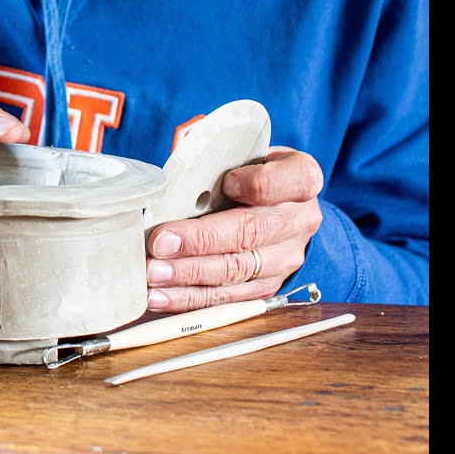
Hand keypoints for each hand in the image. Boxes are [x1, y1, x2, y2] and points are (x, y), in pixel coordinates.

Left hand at [144, 147, 323, 312]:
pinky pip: (227, 297)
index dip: (258, 184)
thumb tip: (172, 174)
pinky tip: (160, 297)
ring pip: (236, 270)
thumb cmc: (248, 173)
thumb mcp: (243, 155)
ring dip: (189, 274)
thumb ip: (217, 161)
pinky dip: (190, 298)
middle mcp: (299, 221)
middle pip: (251, 233)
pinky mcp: (267, 286)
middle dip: (201, 241)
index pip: (290, 181)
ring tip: (153, 274)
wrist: (274, 206)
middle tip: (160, 244)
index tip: (227, 183)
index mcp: (301, 179)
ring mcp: (286, 258)